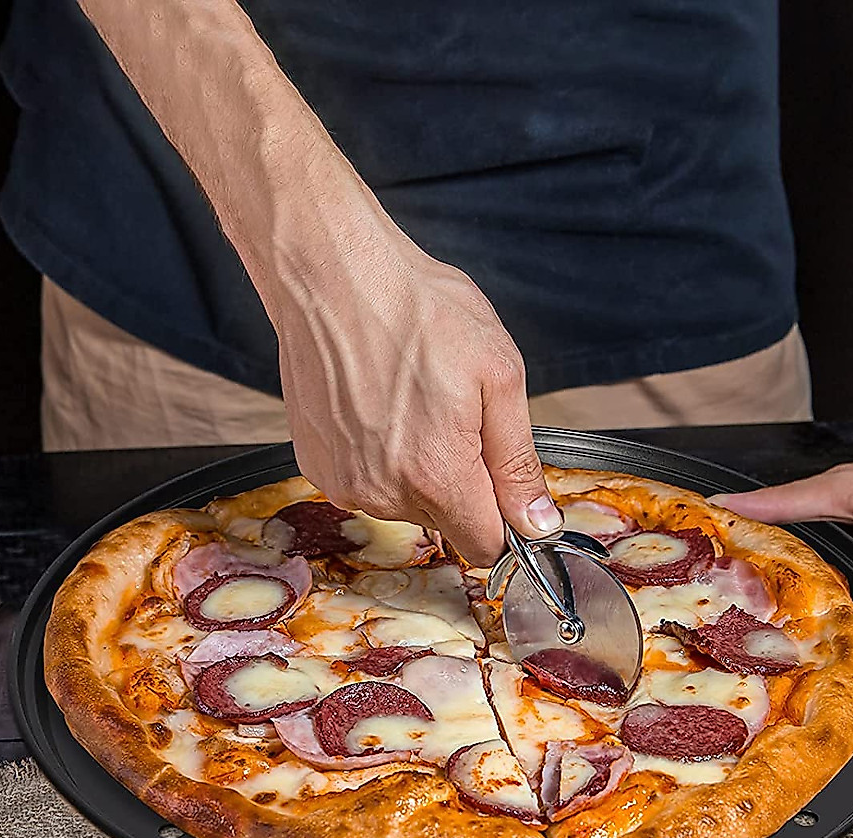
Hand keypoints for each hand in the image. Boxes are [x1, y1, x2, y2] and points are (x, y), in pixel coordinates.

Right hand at [264, 232, 560, 565]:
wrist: (333, 276)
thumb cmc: (414, 311)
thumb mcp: (498, 377)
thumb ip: (518, 462)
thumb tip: (537, 523)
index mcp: (438, 477)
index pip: (484, 545)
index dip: (502, 518)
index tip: (501, 483)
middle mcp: (386, 493)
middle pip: (445, 521)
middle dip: (460, 482)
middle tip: (452, 415)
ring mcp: (346, 483)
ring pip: (403, 503)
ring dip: (416, 468)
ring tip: (410, 402)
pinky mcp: (316, 466)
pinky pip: (365, 482)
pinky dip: (376, 456)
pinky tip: (376, 406)